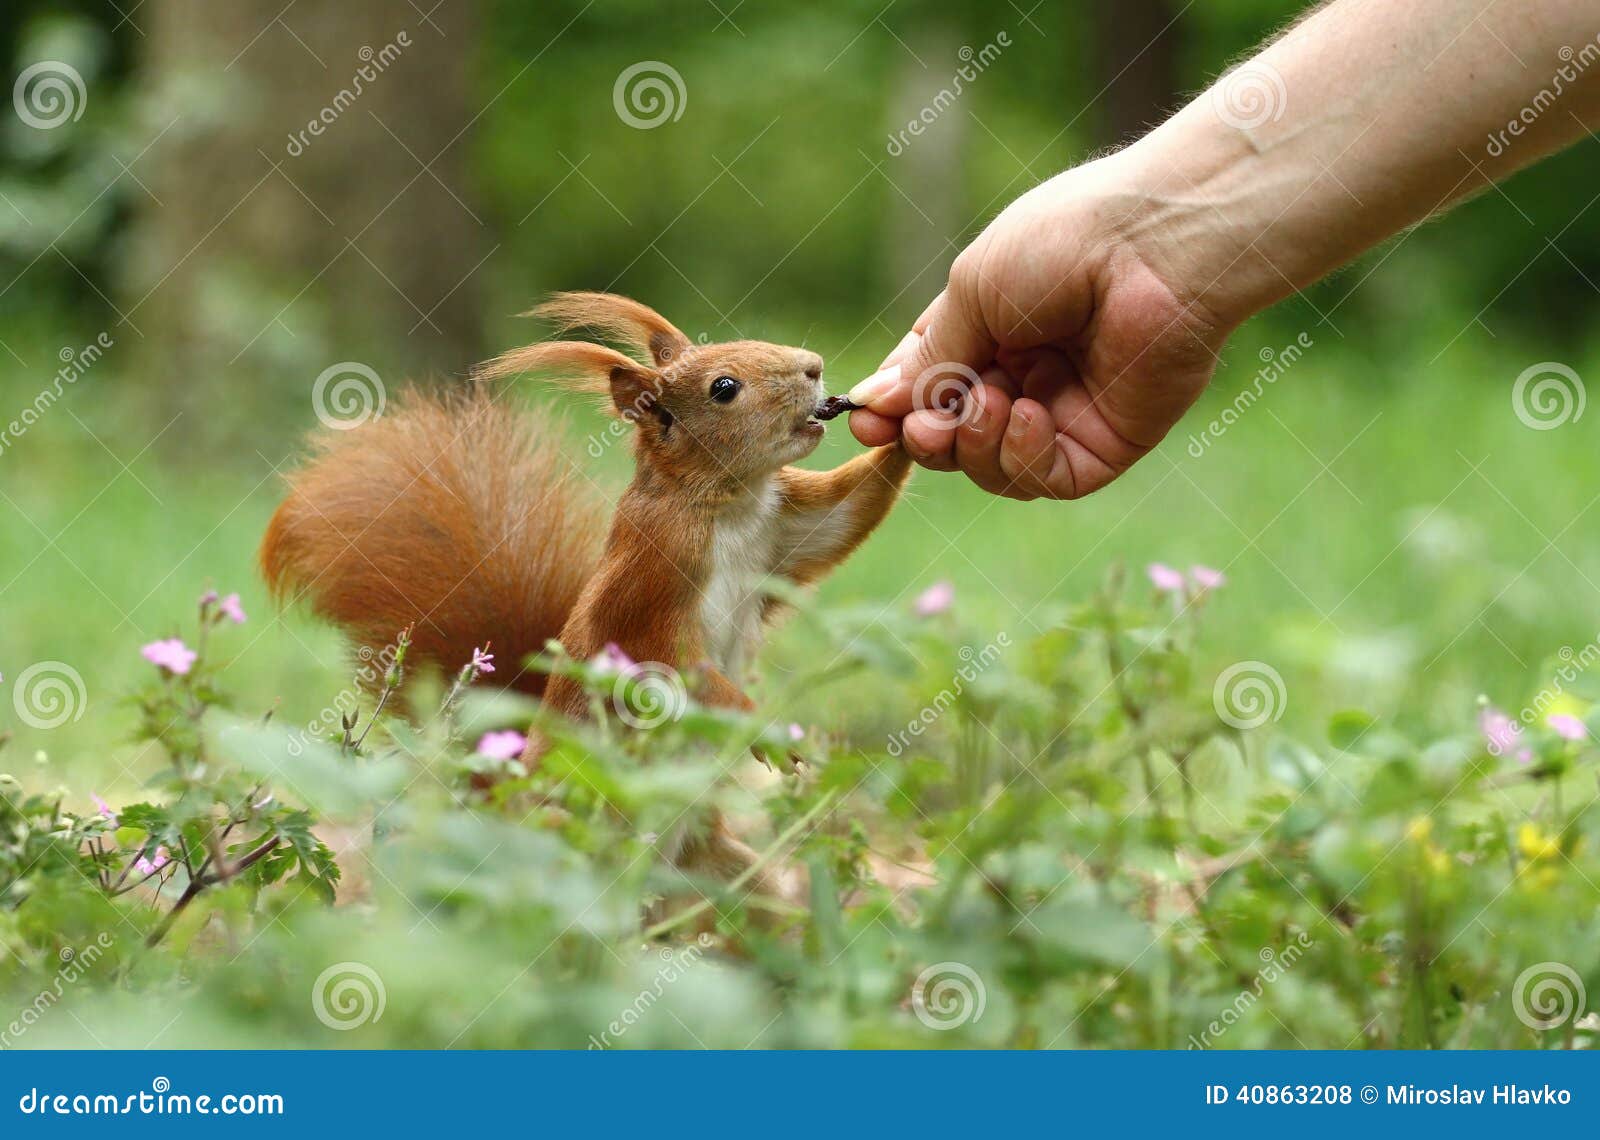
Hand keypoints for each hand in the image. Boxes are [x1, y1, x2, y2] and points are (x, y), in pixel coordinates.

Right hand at [847, 156, 1231, 499]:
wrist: (1155, 246)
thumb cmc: (1064, 243)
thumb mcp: (972, 292)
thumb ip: (928, 357)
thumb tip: (875, 403)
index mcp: (991, 328)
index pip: (928, 386)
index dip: (894, 409)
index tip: (864, 422)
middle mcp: (1025, 373)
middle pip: (953, 437)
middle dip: (928, 438)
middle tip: (920, 428)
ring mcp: (1065, 414)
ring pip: (992, 468)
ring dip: (974, 445)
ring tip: (987, 401)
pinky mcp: (1105, 446)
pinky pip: (1044, 479)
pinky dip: (1022, 458)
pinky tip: (1026, 415)